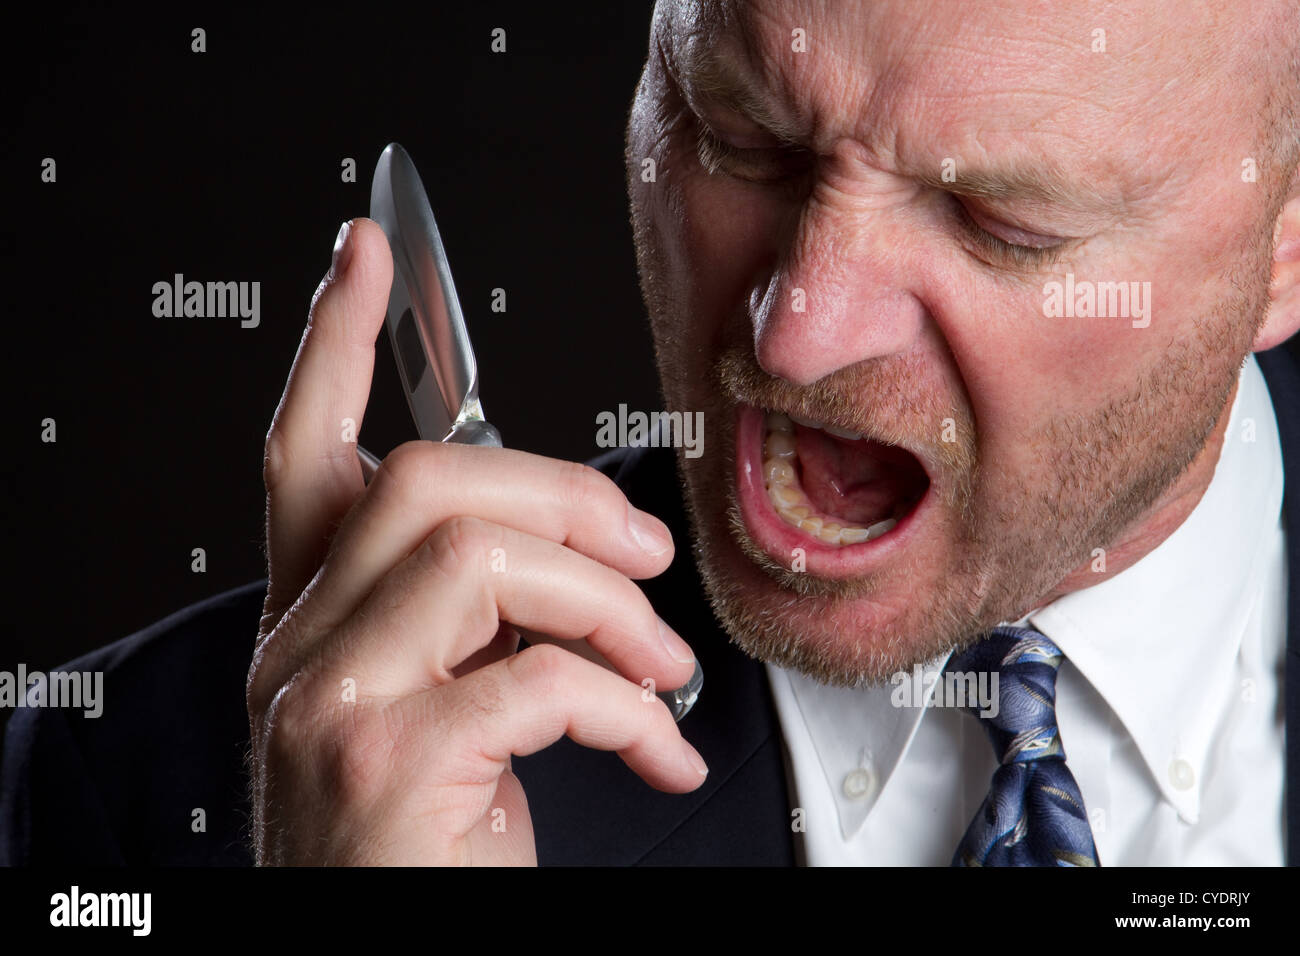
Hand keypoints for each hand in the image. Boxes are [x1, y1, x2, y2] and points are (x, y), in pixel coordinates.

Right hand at [246, 219, 704, 864]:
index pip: (304, 451)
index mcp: (318, 622)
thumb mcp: (446, 709)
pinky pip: (536, 677)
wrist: (391, 944)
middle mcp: (302, 648)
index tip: (366, 258)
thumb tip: (584, 561)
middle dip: (564, 495)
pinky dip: (626, 707)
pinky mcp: (386, 763)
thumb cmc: (424, 846)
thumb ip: (480, 620)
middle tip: (642, 555)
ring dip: (609, 606)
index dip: (332, 343)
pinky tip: (652, 749)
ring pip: (477, 555)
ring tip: (660, 670)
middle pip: (422, 481)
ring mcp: (330, 702)